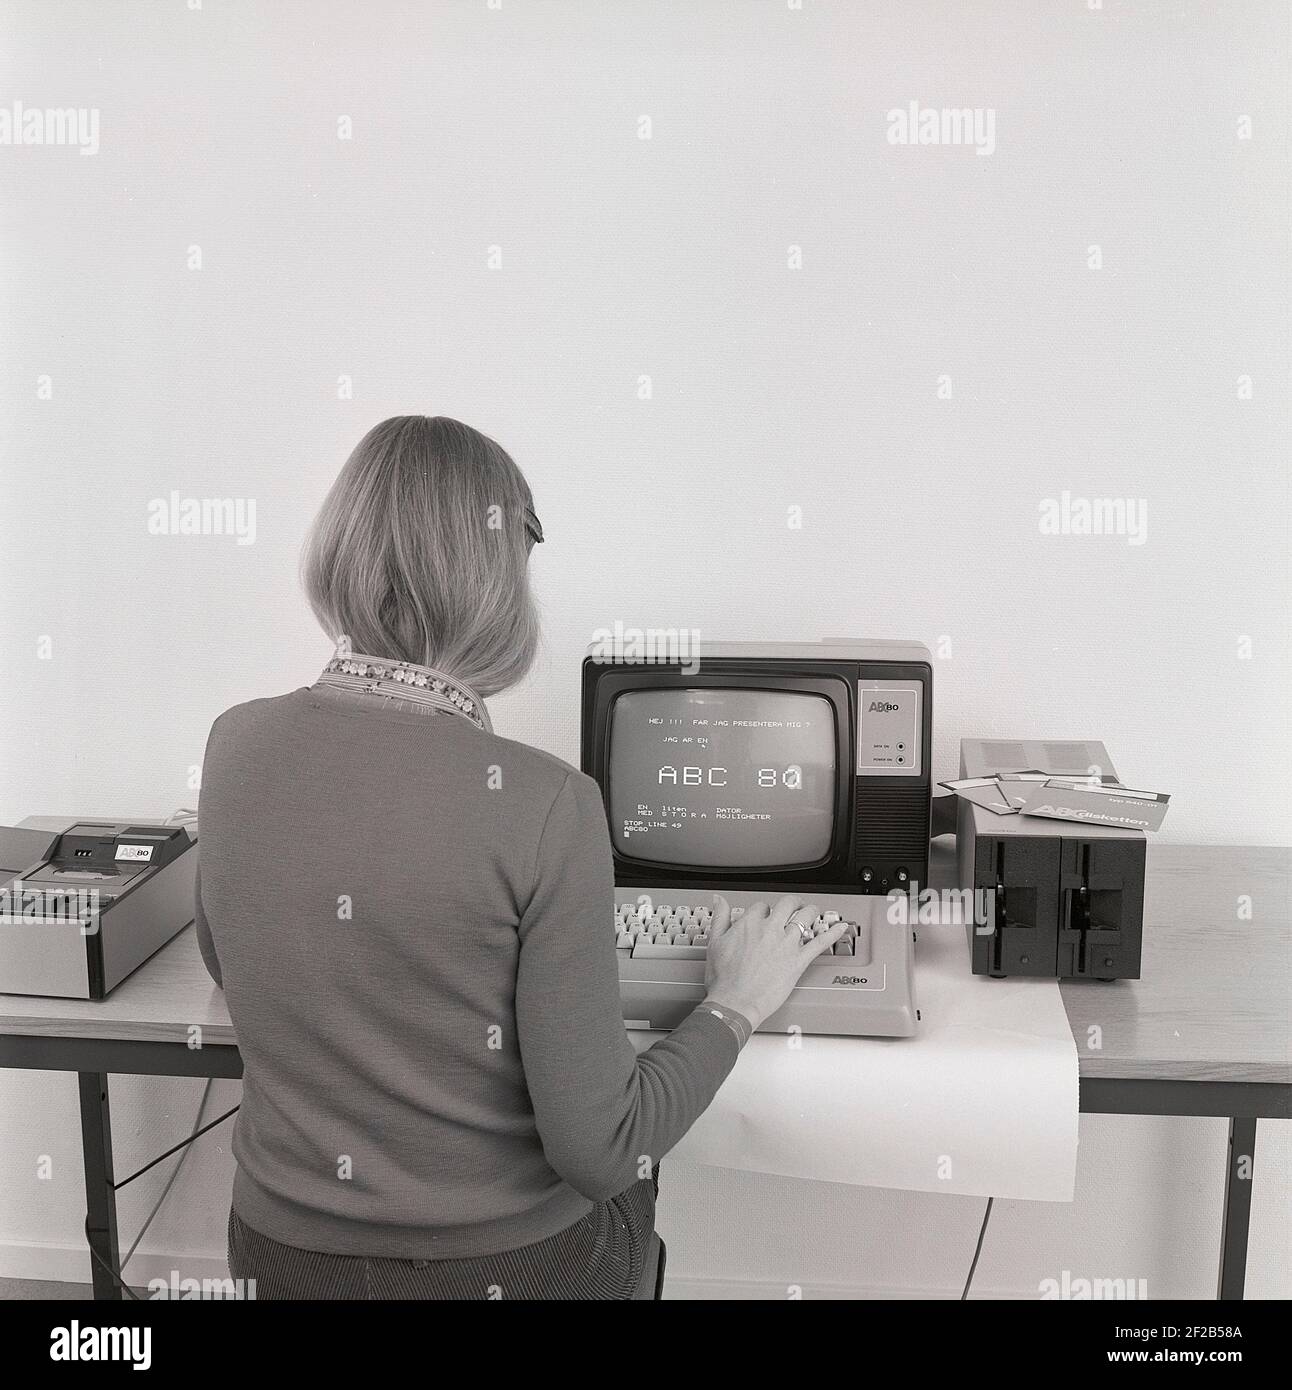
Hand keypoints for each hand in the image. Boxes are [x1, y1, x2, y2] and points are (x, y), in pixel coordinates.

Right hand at [703, 894, 848, 1032]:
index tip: (766, 916)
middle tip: (795, 905)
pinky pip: (820, 942)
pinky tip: (841, 927)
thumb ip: (720, 918)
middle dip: (792, 903)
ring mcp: (787, 944)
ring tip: (813, 911)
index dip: (765, 910)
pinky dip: (833, 933)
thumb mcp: (715, 943)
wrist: (735, 1002)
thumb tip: (719, 900)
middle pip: (787, 905)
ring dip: (811, 911)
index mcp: (749, 923)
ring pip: (805, 917)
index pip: (762, 906)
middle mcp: (770, 929)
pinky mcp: (799, 960)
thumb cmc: (724, 979)